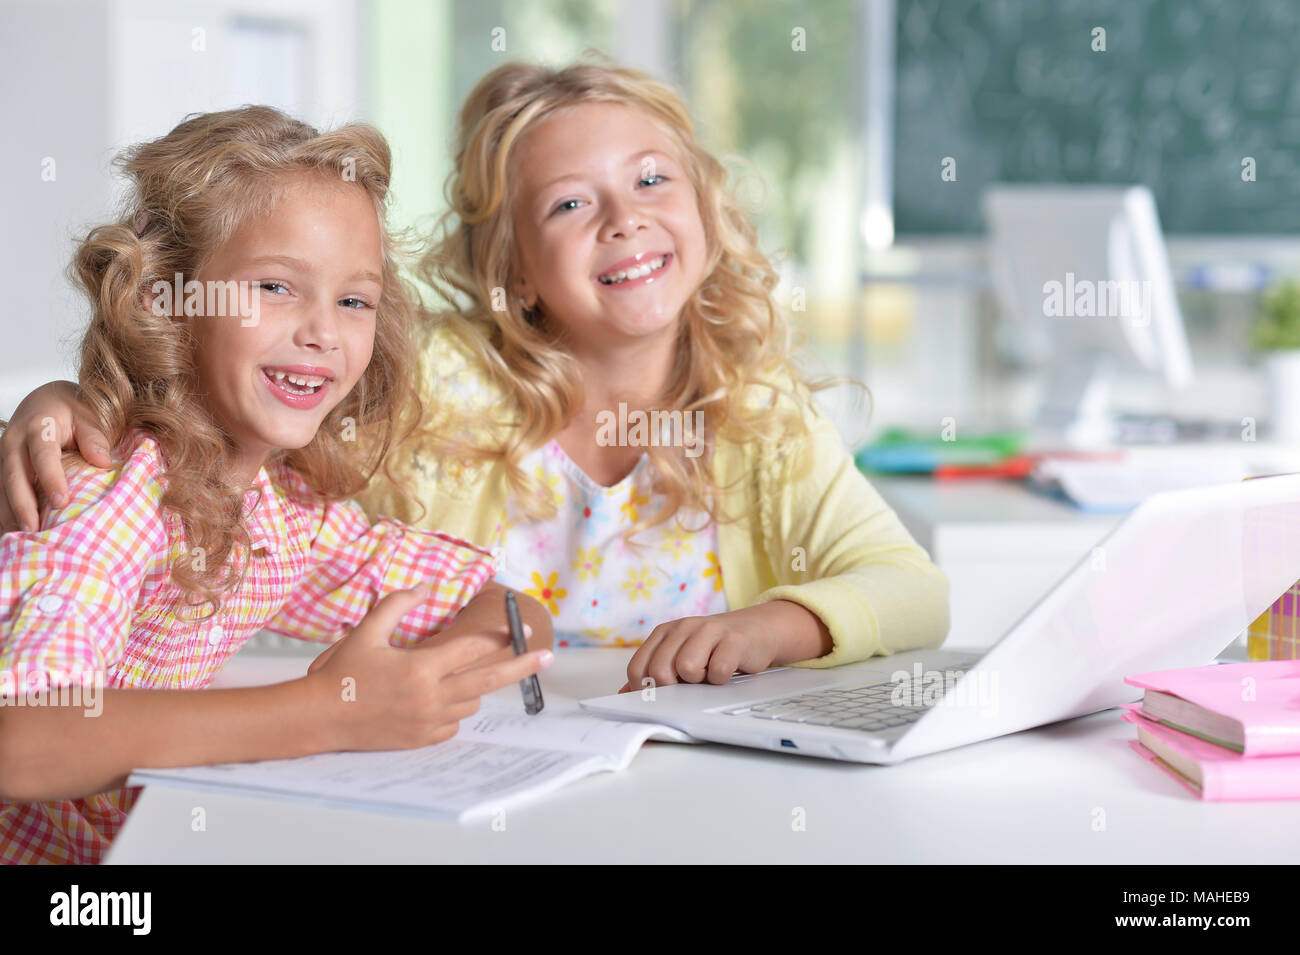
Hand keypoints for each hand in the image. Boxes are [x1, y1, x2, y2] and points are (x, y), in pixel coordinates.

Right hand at [0, 380, 110, 531]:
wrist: (46, 399)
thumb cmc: (72, 408)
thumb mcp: (89, 413)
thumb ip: (95, 435)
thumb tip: (103, 461)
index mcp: (38, 426)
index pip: (43, 455)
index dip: (50, 478)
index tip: (62, 502)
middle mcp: (14, 441)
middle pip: (14, 475)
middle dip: (22, 504)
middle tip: (33, 530)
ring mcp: (5, 456)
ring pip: (1, 487)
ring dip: (8, 513)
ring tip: (20, 540)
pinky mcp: (3, 467)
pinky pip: (0, 491)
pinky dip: (5, 511)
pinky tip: (13, 533)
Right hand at [304, 585, 552, 750]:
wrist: (321, 717)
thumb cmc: (342, 673)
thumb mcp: (367, 631)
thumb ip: (398, 604)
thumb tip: (427, 586)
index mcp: (421, 667)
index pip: (473, 648)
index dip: (499, 634)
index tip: (521, 626)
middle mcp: (431, 697)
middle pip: (489, 678)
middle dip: (522, 665)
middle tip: (548, 656)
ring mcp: (428, 721)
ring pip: (472, 703)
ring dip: (475, 687)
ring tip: (461, 675)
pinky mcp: (422, 740)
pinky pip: (454, 724)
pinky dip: (455, 711)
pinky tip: (440, 699)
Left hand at [619, 604, 788, 693]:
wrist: (757, 630)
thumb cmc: (714, 649)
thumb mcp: (679, 656)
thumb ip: (652, 673)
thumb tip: (624, 695)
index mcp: (664, 633)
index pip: (637, 668)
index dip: (646, 690)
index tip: (664, 695)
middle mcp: (682, 627)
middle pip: (659, 672)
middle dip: (674, 688)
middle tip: (692, 683)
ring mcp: (708, 630)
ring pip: (686, 669)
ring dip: (700, 682)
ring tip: (709, 673)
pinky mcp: (734, 639)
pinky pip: (718, 671)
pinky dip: (721, 679)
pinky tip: (727, 670)